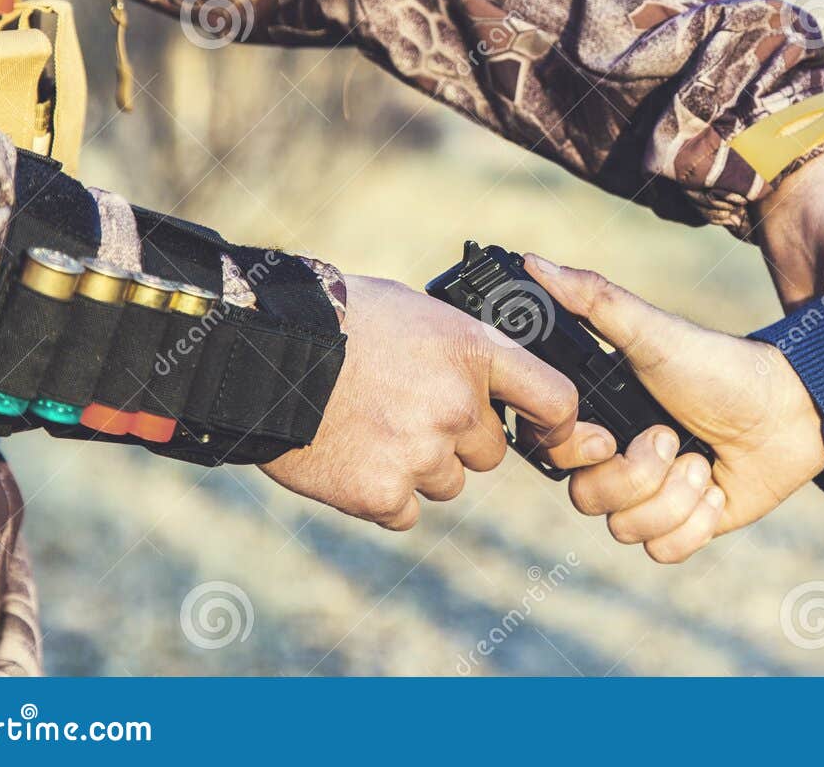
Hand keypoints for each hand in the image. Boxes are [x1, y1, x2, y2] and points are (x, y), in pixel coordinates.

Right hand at [261, 275, 577, 529]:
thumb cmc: (340, 319)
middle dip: (457, 438)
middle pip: (488, 450)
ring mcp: (421, 455)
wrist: (264, 350)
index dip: (559, 425)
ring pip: (446, 481)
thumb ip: (465, 352)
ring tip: (369, 425)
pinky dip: (381, 493)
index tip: (551, 434)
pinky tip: (349, 455)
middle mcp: (458, 408)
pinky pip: (403, 509)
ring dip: (417, 465)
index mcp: (475, 353)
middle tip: (405, 409)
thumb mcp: (420, 313)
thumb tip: (495, 385)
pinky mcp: (381, 494)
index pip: (555, 400)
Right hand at [524, 256, 823, 563]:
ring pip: (628, 530)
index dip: (581, 452)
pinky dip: (695, 523)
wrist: (789, 411)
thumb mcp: (653, 331)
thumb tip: (533, 260)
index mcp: (603, 417)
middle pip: (589, 500)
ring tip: (705, 461)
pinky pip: (664, 552)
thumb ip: (592, 300)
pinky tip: (717, 488)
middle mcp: (619, 460)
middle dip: (640, 474)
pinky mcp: (685, 526)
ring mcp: (651, 497)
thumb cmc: (718, 365)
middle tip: (675, 439)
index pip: (555, 454)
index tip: (613, 434)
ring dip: (677, 495)